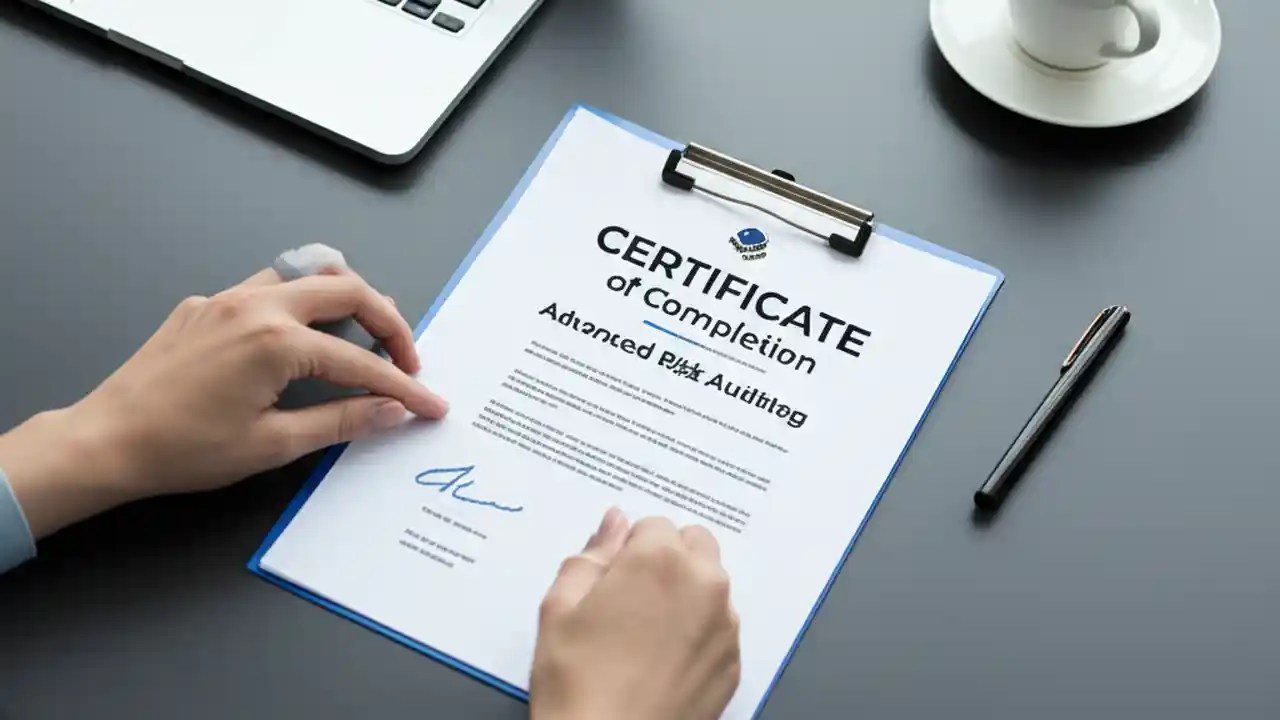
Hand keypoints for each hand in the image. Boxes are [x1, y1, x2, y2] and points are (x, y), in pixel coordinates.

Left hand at [0, 260, 446, 537]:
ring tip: (365, 332)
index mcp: (276, 342)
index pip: (361, 361)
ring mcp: (226, 298)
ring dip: (346, 295)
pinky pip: (266, 285)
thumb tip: (391, 412)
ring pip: (306, 272)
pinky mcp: (203, 304)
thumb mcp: (273, 444)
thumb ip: (341, 421)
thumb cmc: (183, 450)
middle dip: (389, 322)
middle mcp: (255, 306)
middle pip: (348, 289)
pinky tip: (300, 336)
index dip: (403, 386)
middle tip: (406, 360)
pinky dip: (299, 300)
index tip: (430, 403)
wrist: (106, 442)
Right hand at [530, 509, 740, 719]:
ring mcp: (726, 625)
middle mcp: (705, 583)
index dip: (628, 552)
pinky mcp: (735, 663)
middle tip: (632, 601)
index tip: (610, 584)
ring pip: (711, 585)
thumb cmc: (575, 678)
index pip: (652, 525)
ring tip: (648, 636)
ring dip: (687, 593)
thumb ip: (592, 554)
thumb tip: (616, 520)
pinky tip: (666, 663)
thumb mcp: (559, 607)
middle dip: (668, 559)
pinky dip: (699, 631)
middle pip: (695, 544)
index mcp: (660, 559)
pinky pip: (720, 627)